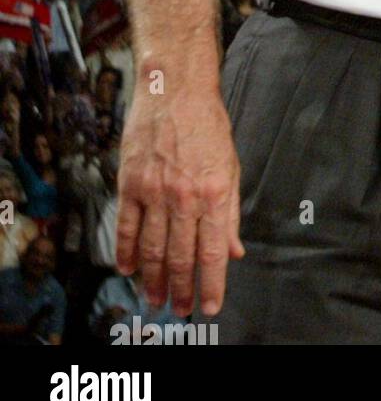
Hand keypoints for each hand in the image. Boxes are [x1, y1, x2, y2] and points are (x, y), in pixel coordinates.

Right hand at [115, 87, 243, 317]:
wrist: (175, 91)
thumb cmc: (208, 127)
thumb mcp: (230, 167)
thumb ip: (230, 213)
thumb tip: (234, 252)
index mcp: (213, 193)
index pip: (212, 251)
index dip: (211, 283)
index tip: (210, 306)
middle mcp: (183, 197)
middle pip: (179, 256)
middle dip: (181, 289)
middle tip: (180, 309)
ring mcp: (153, 191)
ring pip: (151, 249)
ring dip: (153, 279)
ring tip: (155, 299)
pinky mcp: (129, 183)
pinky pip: (126, 227)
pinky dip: (125, 252)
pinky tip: (127, 270)